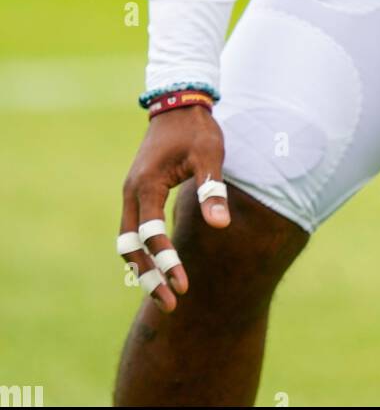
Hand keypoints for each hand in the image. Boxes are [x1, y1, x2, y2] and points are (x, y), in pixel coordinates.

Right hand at [117, 105, 229, 312]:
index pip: (151, 233)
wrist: (178, 104)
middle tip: (170, 305)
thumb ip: (212, 190)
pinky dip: (143, 252)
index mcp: (146, 185)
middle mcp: (132, 193)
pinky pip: (134, 230)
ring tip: (164, 294)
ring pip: (128, 241)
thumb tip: (220, 227)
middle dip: (148, 277)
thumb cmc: (196, 129)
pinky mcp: (139, 193)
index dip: (166, 262)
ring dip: (143, 268)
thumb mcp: (209, 155)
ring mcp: (132, 194)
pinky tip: (160, 267)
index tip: (182, 286)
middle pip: (130, 246)